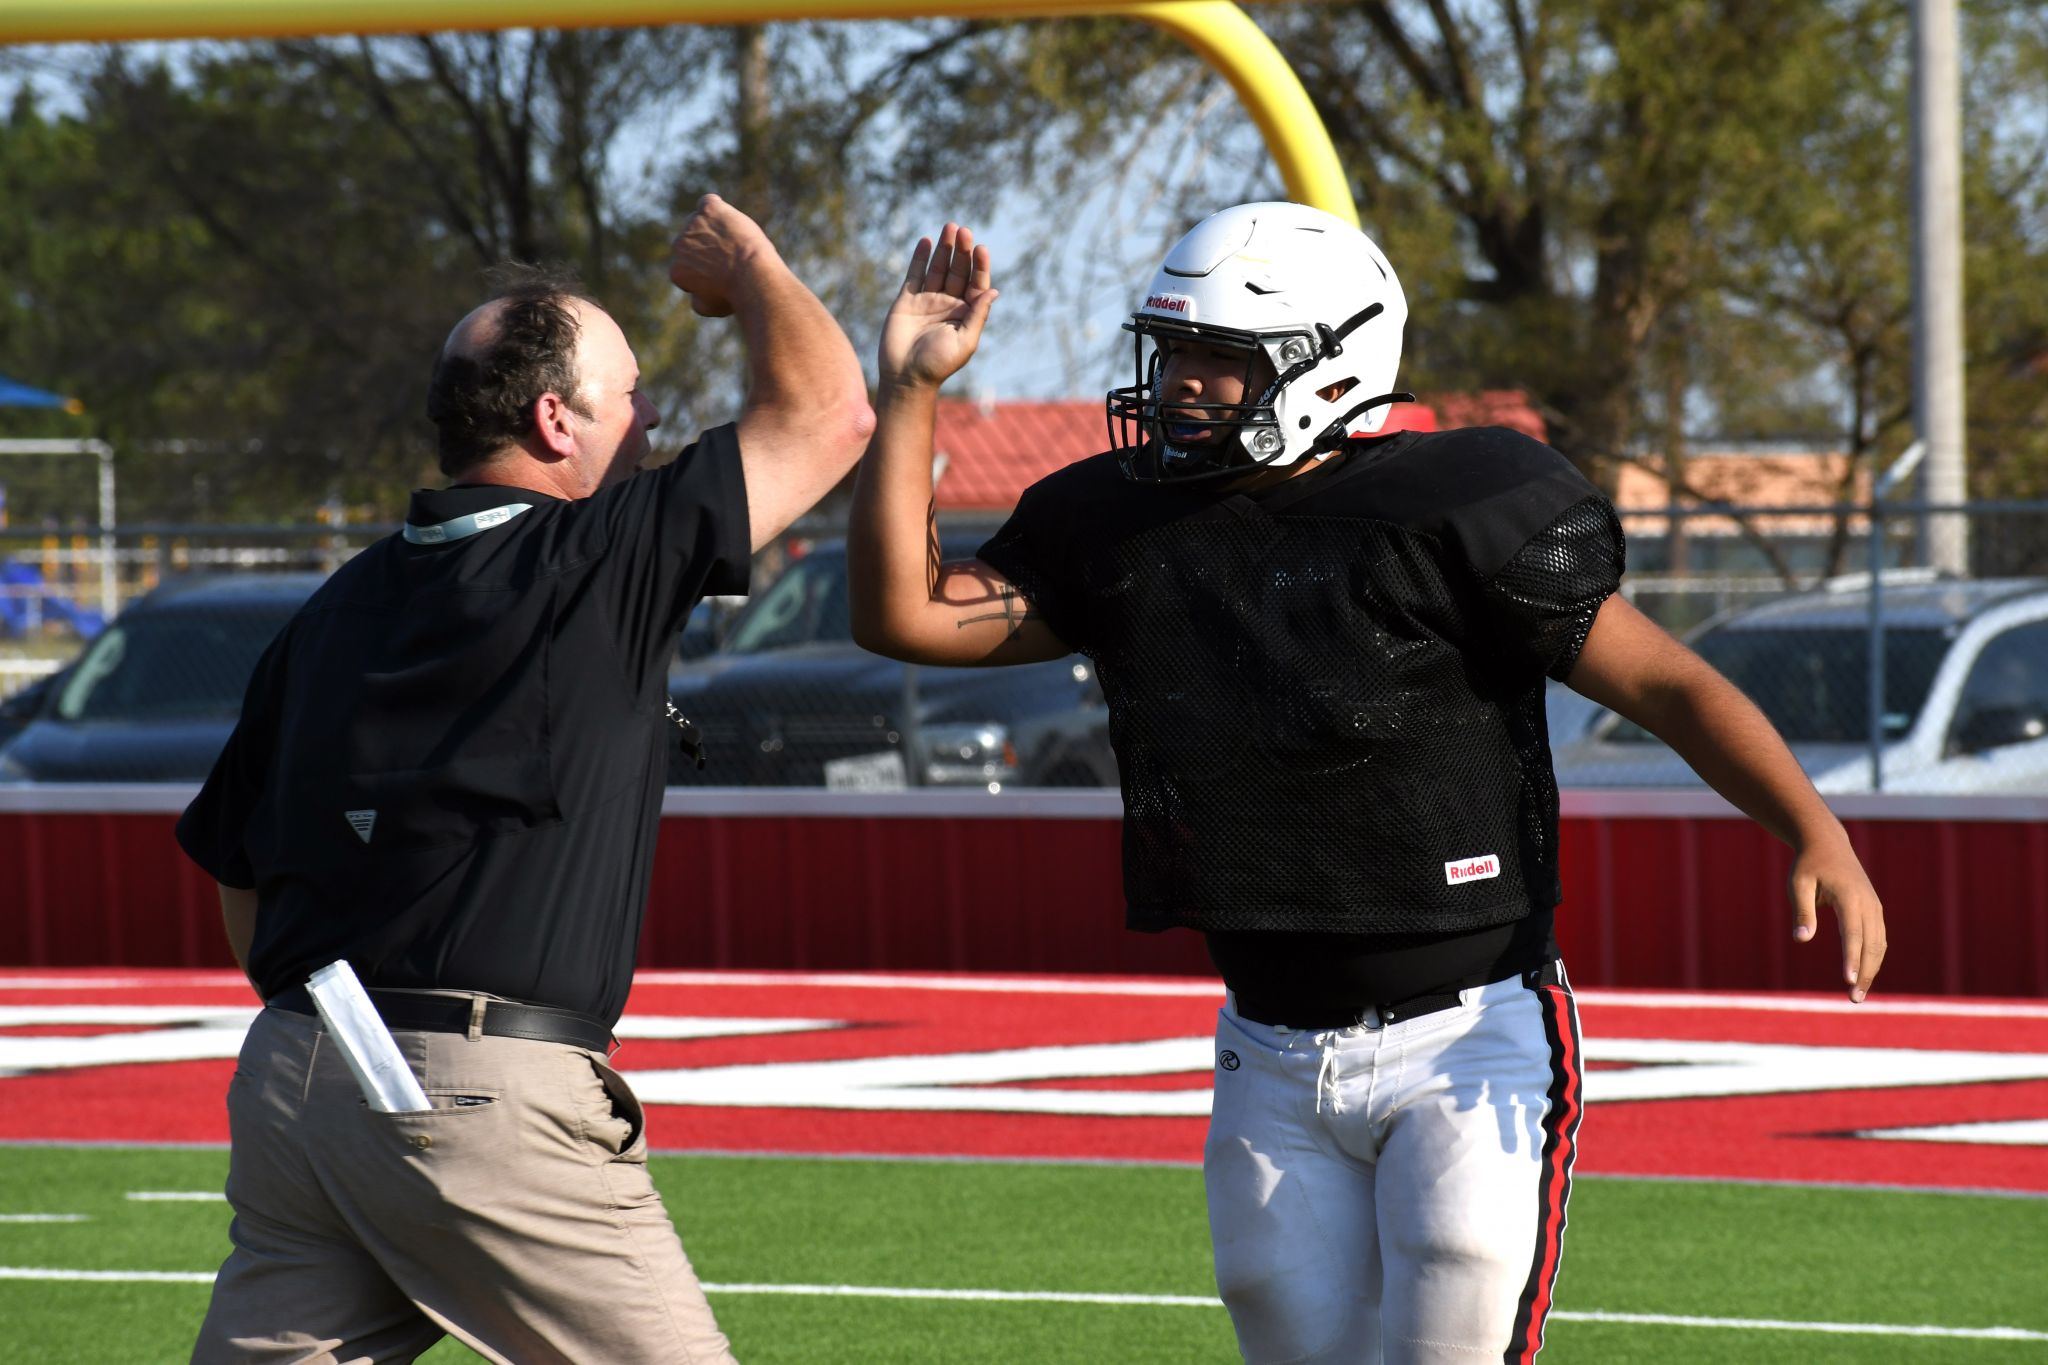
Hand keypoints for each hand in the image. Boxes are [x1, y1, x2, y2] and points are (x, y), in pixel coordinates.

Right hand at [668, 193, 777, 317]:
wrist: (752, 275)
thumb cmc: (735, 295)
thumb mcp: (710, 307)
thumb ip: (696, 299)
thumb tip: (693, 294)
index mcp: (677, 271)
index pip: (688, 265)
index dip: (708, 269)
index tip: (725, 275)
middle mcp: (679, 245)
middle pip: (693, 241)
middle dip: (710, 248)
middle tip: (734, 257)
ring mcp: (693, 225)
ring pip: (702, 223)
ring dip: (716, 230)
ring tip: (738, 244)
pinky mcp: (708, 209)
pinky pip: (708, 203)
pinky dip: (718, 209)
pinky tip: (730, 220)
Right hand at [878, 223, 997, 389]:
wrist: (905, 377)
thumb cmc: (938, 364)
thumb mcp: (966, 341)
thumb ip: (978, 315)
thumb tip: (995, 291)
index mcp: (966, 313)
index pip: (976, 283)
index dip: (979, 265)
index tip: (981, 248)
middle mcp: (949, 303)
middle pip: (958, 270)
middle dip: (961, 250)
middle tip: (963, 230)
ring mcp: (928, 300)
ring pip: (938, 268)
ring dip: (944, 248)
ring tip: (949, 227)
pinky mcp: (907, 300)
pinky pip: (915, 274)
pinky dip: (920, 258)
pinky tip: (926, 242)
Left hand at [1789, 834, 1886, 1001]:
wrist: (1827, 844)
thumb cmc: (1808, 865)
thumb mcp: (1798, 885)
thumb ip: (1802, 912)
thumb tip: (1801, 940)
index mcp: (1850, 897)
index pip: (1853, 934)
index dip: (1851, 958)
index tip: (1847, 980)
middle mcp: (1868, 904)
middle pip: (1872, 945)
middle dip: (1864, 973)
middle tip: (1853, 999)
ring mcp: (1874, 907)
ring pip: (1879, 945)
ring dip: (1871, 970)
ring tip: (1856, 994)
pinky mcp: (1874, 910)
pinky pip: (1878, 939)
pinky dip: (1873, 958)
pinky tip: (1862, 975)